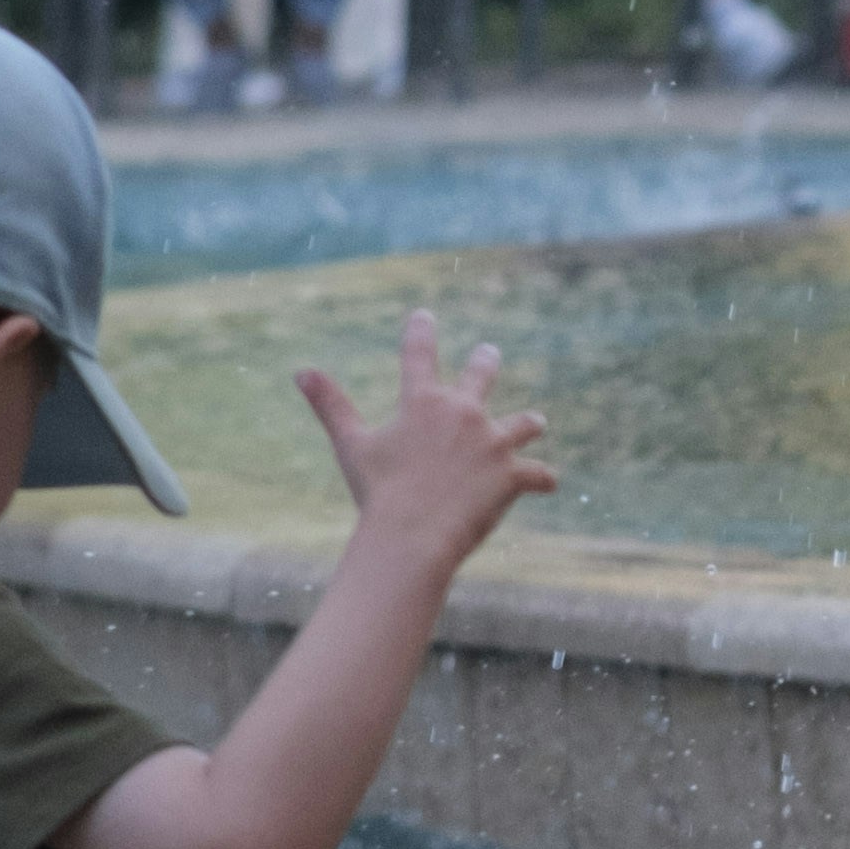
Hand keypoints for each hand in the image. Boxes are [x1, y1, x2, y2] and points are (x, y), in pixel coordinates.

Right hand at [296, 309, 556, 580]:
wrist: (412, 533)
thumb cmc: (377, 491)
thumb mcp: (351, 445)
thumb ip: (330, 405)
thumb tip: (300, 370)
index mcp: (423, 402)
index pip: (419, 354)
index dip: (420, 331)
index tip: (425, 315)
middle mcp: (464, 412)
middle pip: (481, 375)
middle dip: (485, 362)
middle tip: (489, 352)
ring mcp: (493, 442)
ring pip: (523, 424)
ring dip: (527, 424)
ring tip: (535, 422)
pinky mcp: (513, 474)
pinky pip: (539, 474)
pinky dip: (543, 479)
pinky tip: (549, 482)